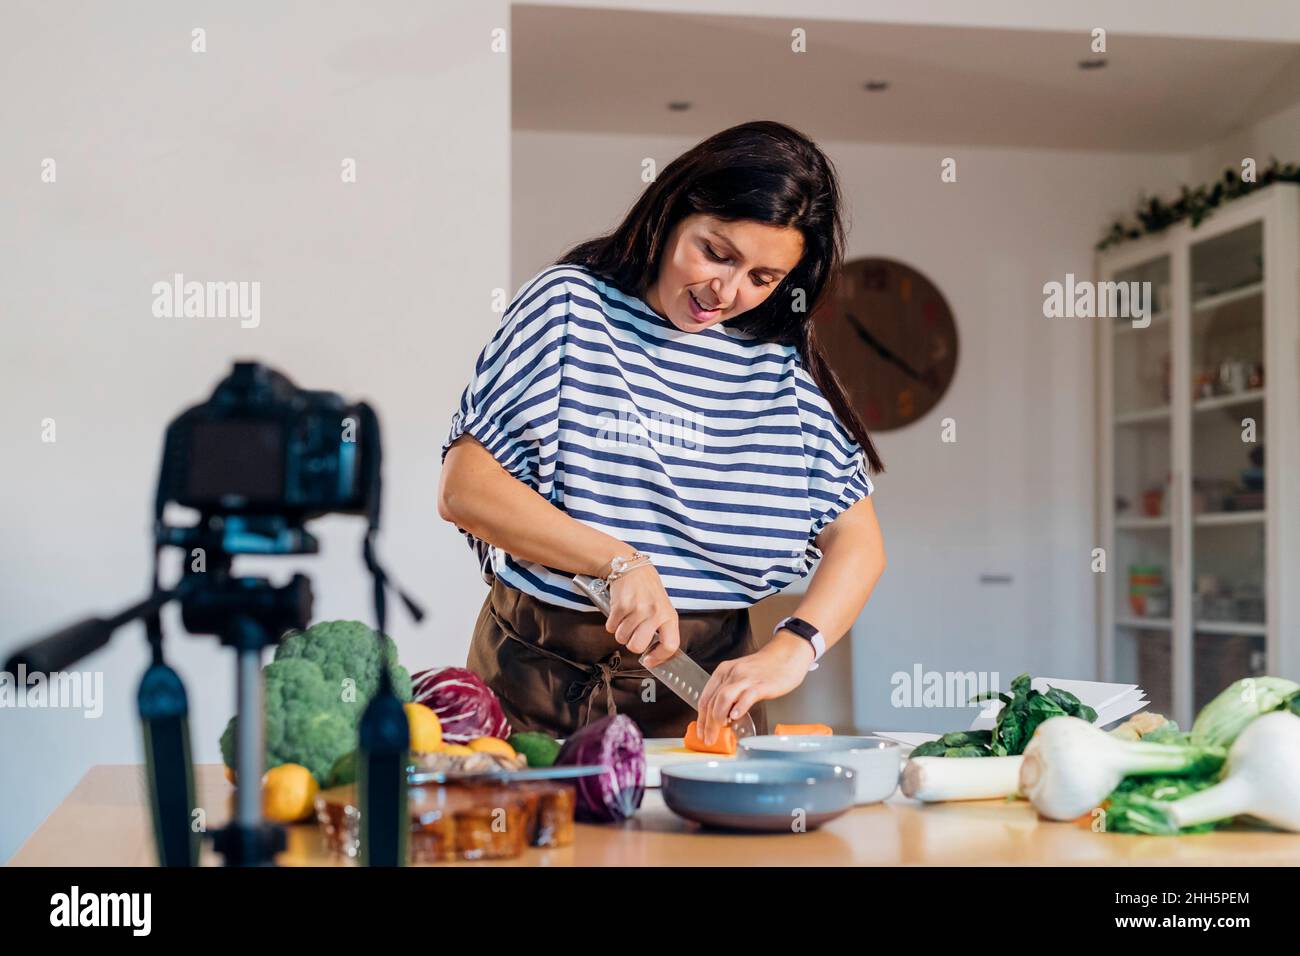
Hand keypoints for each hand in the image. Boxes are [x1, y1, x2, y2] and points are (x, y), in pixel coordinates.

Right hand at [605, 563, 680, 668]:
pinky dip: (612, 623)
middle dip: (631, 644)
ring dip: (620, 632)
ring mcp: (637, 609)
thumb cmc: (647, 589)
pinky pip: (611, 627)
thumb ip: (660, 627)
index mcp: (669, 615)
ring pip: (621, 638)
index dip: (659, 658)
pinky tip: (618, 611)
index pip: (670, 645)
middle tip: (633, 634)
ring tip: (626, 618)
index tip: (650, 660)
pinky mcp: (620, 606)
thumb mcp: (662, 606)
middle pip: (637, 646)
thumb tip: (653, 652)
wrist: (630, 567)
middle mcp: (654, 613)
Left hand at [695, 632, 814, 744]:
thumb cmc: (764, 668)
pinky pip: (747, 696)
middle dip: (707, 724)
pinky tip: (735, 717)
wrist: (786, 655)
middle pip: (712, 701)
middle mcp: (731, 674)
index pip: (705, 698)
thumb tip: (722, 717)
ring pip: (723, 698)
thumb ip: (730, 693)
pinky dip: (739, 708)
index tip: (701, 732)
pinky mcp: (761, 684)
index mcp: (723, 672)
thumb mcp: (740, 676)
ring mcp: (746, 678)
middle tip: (708, 739)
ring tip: (719, 733)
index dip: (701, 718)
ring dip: (718, 719)